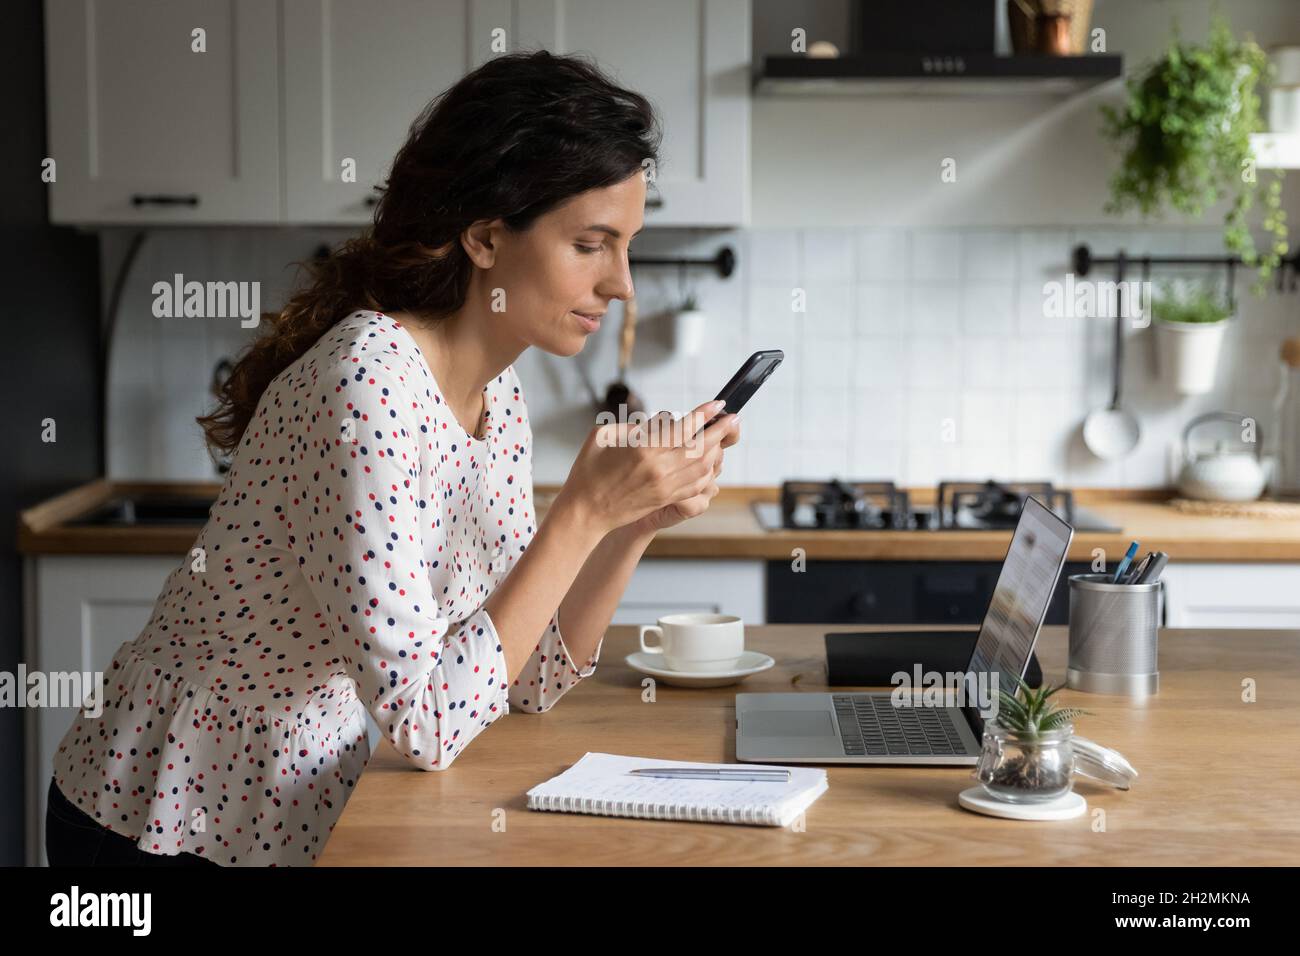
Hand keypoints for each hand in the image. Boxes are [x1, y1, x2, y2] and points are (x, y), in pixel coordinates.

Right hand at [553, 399, 738, 536]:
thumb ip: (632, 425)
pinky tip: (711, 461)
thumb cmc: (588, 472)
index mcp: (643, 448)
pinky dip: (708, 470)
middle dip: (721, 430)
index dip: (704, 414)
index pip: (684, 427)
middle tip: (733, 418)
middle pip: (701, 445)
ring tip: (725, 437)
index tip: (719, 405)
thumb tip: (656, 423)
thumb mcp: (602, 436)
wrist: (585, 512)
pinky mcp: (666, 498)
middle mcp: (659, 467)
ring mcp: (665, 485)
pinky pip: (696, 483)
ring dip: (717, 449)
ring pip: (703, 465)